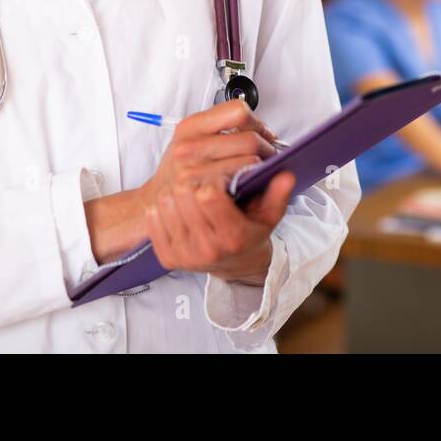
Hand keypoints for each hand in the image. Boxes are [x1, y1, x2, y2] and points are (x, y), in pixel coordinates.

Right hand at [138, 99, 279, 210]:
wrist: (157, 201)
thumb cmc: (179, 169)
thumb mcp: (192, 138)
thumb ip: (222, 127)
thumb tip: (262, 130)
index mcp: (191, 126)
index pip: (238, 112)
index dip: (257, 123)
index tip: (263, 132)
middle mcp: (190, 147)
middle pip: (249, 139)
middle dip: (267, 148)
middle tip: (269, 155)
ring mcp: (195, 170)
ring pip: (250, 162)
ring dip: (262, 166)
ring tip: (260, 169)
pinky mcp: (201, 192)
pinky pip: (241, 182)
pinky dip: (251, 181)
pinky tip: (248, 183)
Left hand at [145, 170, 295, 283]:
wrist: (234, 265)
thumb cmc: (251, 232)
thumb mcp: (270, 215)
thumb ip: (278, 194)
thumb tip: (286, 175)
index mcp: (232, 237)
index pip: (208, 194)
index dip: (212, 176)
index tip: (219, 174)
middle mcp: (206, 249)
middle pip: (184, 195)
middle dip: (193, 179)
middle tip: (202, 177)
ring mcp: (183, 255)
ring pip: (166, 203)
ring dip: (176, 189)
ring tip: (190, 188)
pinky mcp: (166, 257)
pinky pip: (154, 217)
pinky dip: (163, 204)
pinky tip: (177, 203)